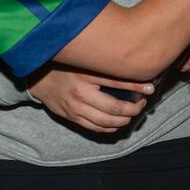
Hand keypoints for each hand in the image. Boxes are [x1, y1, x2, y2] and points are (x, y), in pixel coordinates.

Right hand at [27, 67, 150, 133]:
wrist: (38, 78)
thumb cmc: (67, 66)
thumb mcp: (86, 60)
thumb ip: (106, 65)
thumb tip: (132, 67)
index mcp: (86, 74)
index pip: (118, 82)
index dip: (137, 87)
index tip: (151, 88)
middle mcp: (80, 92)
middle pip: (114, 108)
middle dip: (133, 109)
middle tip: (142, 104)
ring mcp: (75, 107)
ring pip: (106, 121)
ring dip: (124, 120)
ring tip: (132, 114)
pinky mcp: (71, 117)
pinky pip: (94, 128)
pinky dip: (110, 127)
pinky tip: (118, 123)